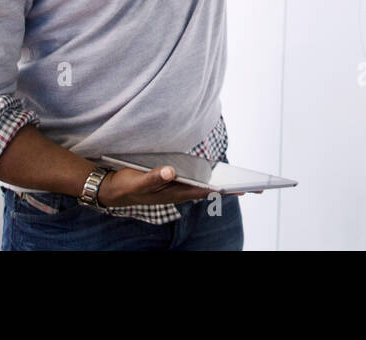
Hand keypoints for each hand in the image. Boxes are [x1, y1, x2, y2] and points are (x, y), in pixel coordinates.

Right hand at [96, 165, 239, 207]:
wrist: (112, 188)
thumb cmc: (126, 185)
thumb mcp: (137, 181)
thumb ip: (153, 177)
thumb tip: (171, 172)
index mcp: (173, 193)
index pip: (202, 191)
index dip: (221, 190)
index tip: (240, 189)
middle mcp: (178, 192)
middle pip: (208, 191)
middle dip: (230, 189)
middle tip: (253, 189)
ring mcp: (176, 188)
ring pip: (204, 187)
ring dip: (222, 186)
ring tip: (243, 183)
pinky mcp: (173, 182)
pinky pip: (196, 183)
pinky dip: (209, 180)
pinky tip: (219, 177)